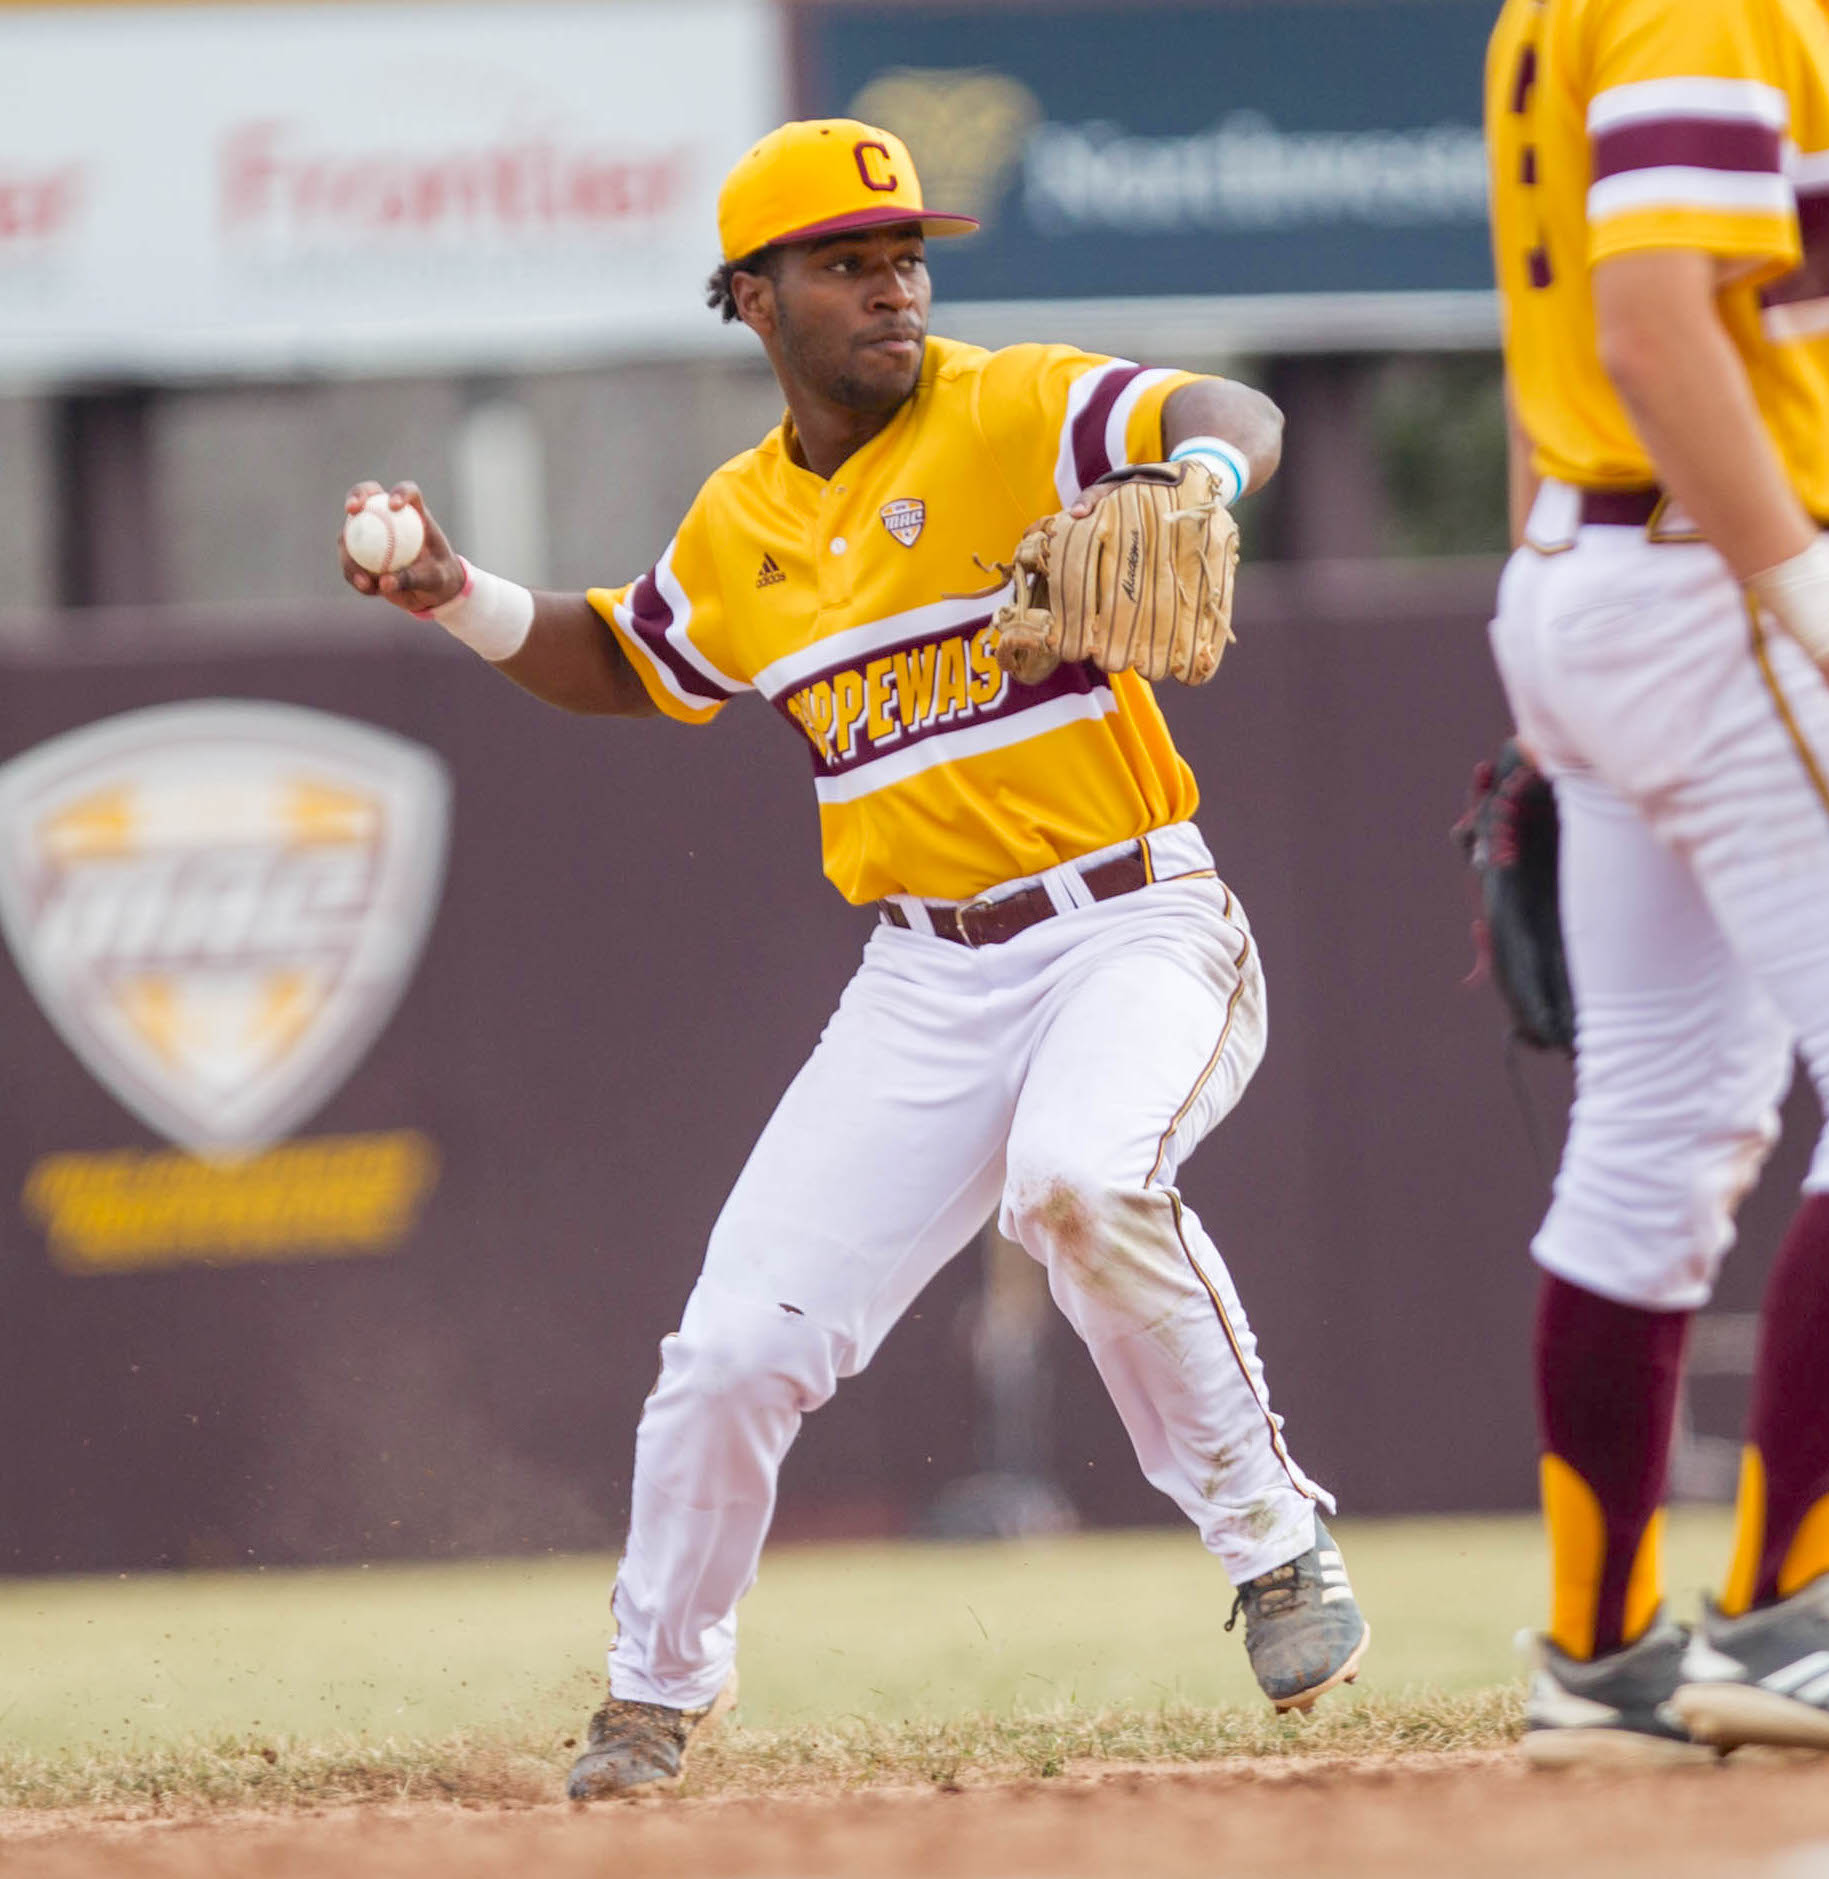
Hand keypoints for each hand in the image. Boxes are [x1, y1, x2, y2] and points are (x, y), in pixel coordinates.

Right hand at [337, 481, 465, 613]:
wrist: (432, 593)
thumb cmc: (440, 579)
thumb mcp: (434, 581)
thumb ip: (412, 578)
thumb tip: (384, 581)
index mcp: (415, 514)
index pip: (408, 493)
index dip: (400, 492)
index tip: (394, 506)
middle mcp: (389, 517)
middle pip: (368, 496)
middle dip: (356, 495)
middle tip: (351, 509)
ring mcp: (371, 531)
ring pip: (351, 531)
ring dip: (350, 551)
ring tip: (363, 580)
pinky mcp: (360, 551)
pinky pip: (351, 559)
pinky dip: (355, 573)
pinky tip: (365, 588)